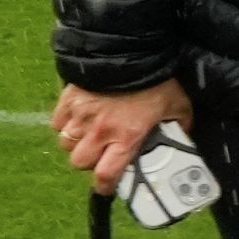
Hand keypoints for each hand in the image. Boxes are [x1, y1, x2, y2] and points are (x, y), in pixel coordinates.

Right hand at [52, 79, 192, 193]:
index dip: (104, 186)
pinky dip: (64, 124)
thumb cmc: (156, 81)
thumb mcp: (178, 106)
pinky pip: (56, 122)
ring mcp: (80, 116)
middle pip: (79, 162)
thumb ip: (178, 125)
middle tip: (100, 154)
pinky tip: (78, 118)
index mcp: (126, 137)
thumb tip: (182, 136)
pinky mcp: (68, 100)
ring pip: (65, 143)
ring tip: (89, 136)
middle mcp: (99, 131)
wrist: (130, 51)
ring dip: (76, 144)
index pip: (106, 174)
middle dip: (88, 162)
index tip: (107, 187)